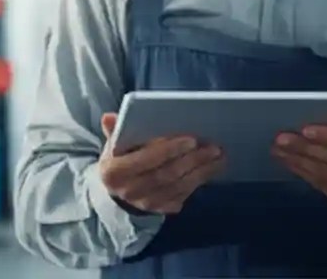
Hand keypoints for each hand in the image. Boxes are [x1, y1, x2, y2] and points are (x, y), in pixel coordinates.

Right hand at [97, 112, 225, 214]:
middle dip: (192, 160)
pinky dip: (199, 181)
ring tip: (218, 155)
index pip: (145, 160)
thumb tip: (108, 117)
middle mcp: (129, 191)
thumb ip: (114, 130)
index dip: (169, 150)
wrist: (118, 188)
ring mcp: (146, 203)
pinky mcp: (160, 209)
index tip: (191, 139)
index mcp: (114, 172)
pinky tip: (212, 168)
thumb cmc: (120, 157)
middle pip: (166, 175)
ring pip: (178, 187)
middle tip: (213, 147)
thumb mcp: (113, 143)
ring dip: (201, 171)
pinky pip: (183, 196)